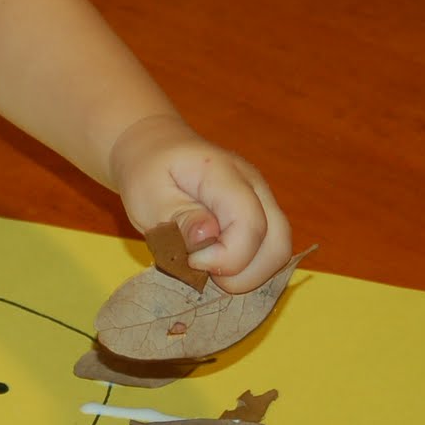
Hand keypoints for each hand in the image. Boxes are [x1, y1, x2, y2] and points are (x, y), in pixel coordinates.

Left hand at [108, 114, 291, 293]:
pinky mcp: (260, 216)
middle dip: (244, 274)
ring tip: (208, 269)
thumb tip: (207, 236)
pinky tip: (216, 264)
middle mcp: (255, 185)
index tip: (191, 261)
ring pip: (278, 251)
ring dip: (247, 274)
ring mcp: (262, 200)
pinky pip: (268, 251)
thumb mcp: (146, 194)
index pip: (249, 223)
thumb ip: (177, 216)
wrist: (154, 150)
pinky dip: (247, 268)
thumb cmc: (147, 172)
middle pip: (277, 243)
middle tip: (203, 272)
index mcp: (224, 174)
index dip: (226, 256)